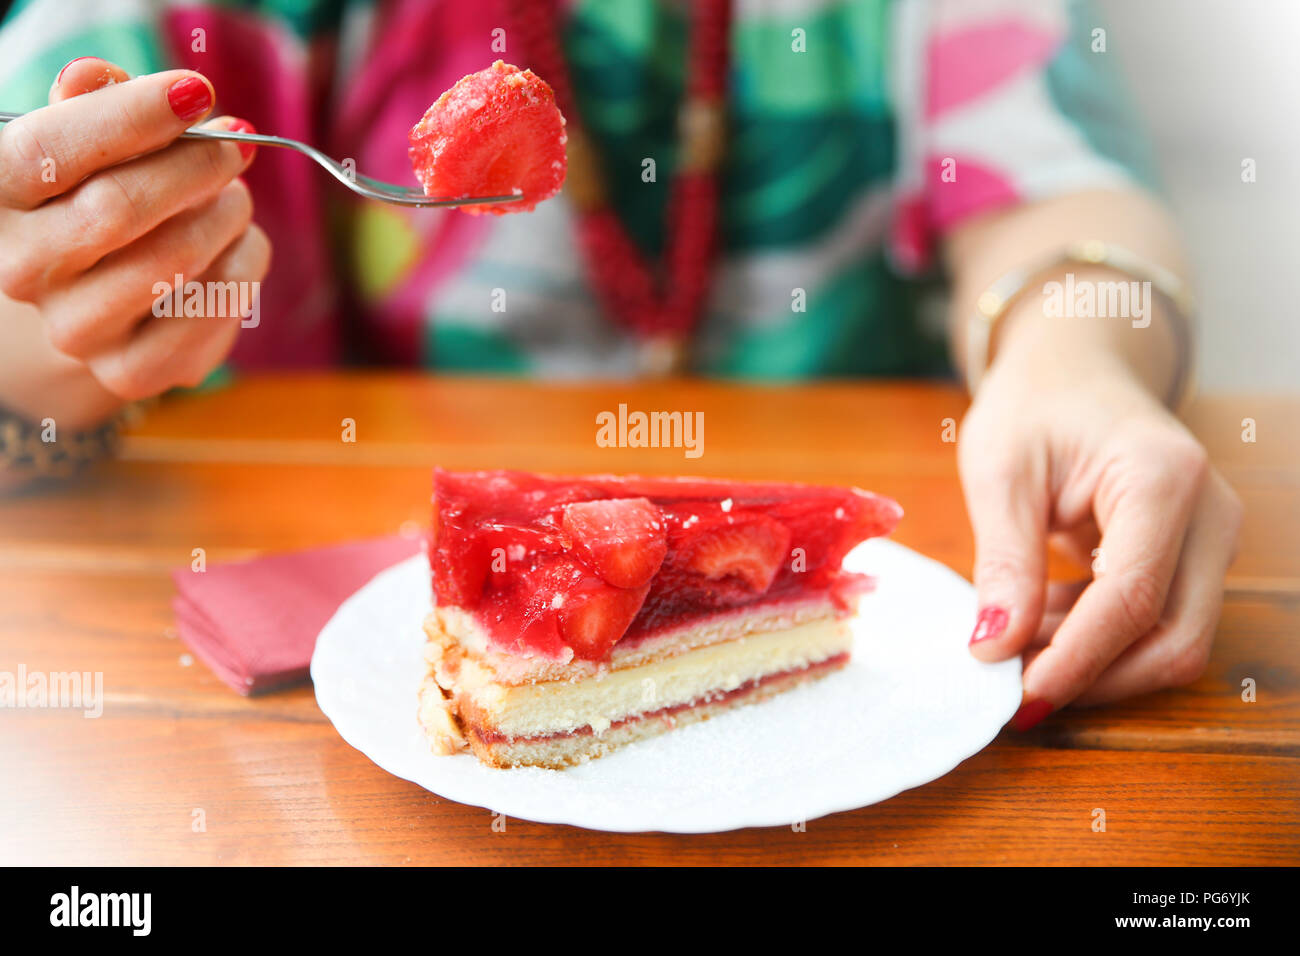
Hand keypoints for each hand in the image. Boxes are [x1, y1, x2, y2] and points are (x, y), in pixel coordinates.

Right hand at [0, 57, 269, 412]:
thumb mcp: (86, 145)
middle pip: (119, 207)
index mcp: (0, 197)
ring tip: (235, 198)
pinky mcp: (130, 370)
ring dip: (224, 218)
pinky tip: (241, 248)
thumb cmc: (97, 200)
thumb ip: (90, 106)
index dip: (133, 114)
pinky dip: (243, 270)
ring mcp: (75, 328)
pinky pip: (208, 313)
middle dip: (195, 167)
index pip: (51, 149)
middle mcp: (23, 267)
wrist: (99, 300)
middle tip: (236, 147)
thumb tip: (95, 77)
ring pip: (173, 261)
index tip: (197, 92)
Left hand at [957, 334, 1242, 727]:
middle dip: (1095, 675)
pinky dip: (1097, 637)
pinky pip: (1159, 621)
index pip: (1132, 597)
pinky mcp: (1196, 556)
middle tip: (1014, 686)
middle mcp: (1209, 512)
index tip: (1019, 696)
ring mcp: (1212, 537)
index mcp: (1161, 477)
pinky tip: (1037, 620)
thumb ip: (1004, 561)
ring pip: (1173, 639)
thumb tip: (993, 647)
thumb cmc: (1034, 404)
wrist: (1075, 368)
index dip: (1077, 659)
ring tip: (1014, 637)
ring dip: (1093, 658)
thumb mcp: (999, 472)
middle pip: (1175, 636)